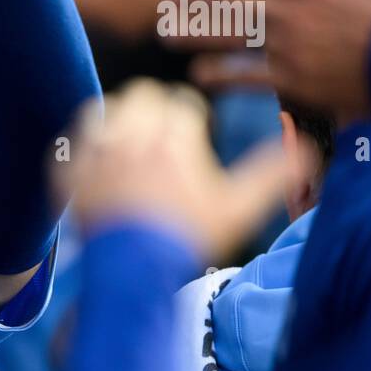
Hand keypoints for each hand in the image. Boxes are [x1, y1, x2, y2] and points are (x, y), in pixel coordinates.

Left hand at [57, 80, 285, 260]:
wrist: (134, 272)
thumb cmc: (188, 238)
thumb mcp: (238, 208)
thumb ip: (271, 174)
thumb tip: (303, 150)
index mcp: (173, 138)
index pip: (180, 103)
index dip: (189, 117)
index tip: (192, 134)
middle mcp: (130, 138)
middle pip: (140, 98)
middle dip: (152, 111)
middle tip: (158, 133)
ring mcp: (94, 155)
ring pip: (100, 112)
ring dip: (113, 122)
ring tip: (124, 142)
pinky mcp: (67, 175)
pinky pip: (67, 146)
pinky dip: (78, 150)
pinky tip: (91, 162)